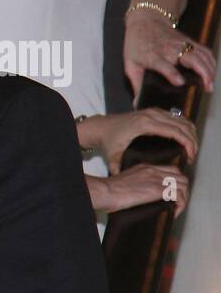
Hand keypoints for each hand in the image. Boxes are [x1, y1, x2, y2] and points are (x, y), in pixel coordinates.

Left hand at [80, 109, 197, 172]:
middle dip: (192, 140)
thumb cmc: (108, 141)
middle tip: (193, 155)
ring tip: (191, 148)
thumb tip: (126, 181)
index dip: (187, 143)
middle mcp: (151, 115)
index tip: (191, 156)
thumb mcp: (113, 156)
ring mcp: (153, 111)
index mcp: (144, 125)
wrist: (100, 127)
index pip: (175, 131)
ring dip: (190, 132)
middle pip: (182, 125)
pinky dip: (184, 126)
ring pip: (181, 119)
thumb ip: (118, 168)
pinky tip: (186, 137)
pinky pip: (176, 116)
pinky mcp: (153, 111)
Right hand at [87, 163, 189, 216]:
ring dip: (184, 198)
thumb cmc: (108, 190)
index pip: (170, 170)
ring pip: (183, 185)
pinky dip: (180, 205)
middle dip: (183, 190)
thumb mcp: (123, 181)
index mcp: (145, 167)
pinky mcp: (158, 190)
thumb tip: (135, 195)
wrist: (105, 191)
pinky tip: (174, 212)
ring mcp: (157, 180)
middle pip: (180, 176)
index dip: (175, 182)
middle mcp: (154, 171)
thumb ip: (134, 184)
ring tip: (177, 208)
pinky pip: (179, 195)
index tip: (172, 193)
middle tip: (177, 202)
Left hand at [123, 9, 215, 99]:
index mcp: (153, 56)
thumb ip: (135, 83)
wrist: (146, 20)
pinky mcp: (189, 41)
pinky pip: (204, 50)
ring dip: (209, 69)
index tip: (180, 82)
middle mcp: (170, 49)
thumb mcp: (130, 63)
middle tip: (207, 87)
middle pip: (190, 59)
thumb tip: (137, 103)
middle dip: (202, 73)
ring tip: (211, 83)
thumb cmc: (136, 43)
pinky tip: (212, 71)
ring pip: (201, 55)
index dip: (172, 74)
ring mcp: (181, 44)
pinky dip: (211, 60)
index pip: (164, 65)